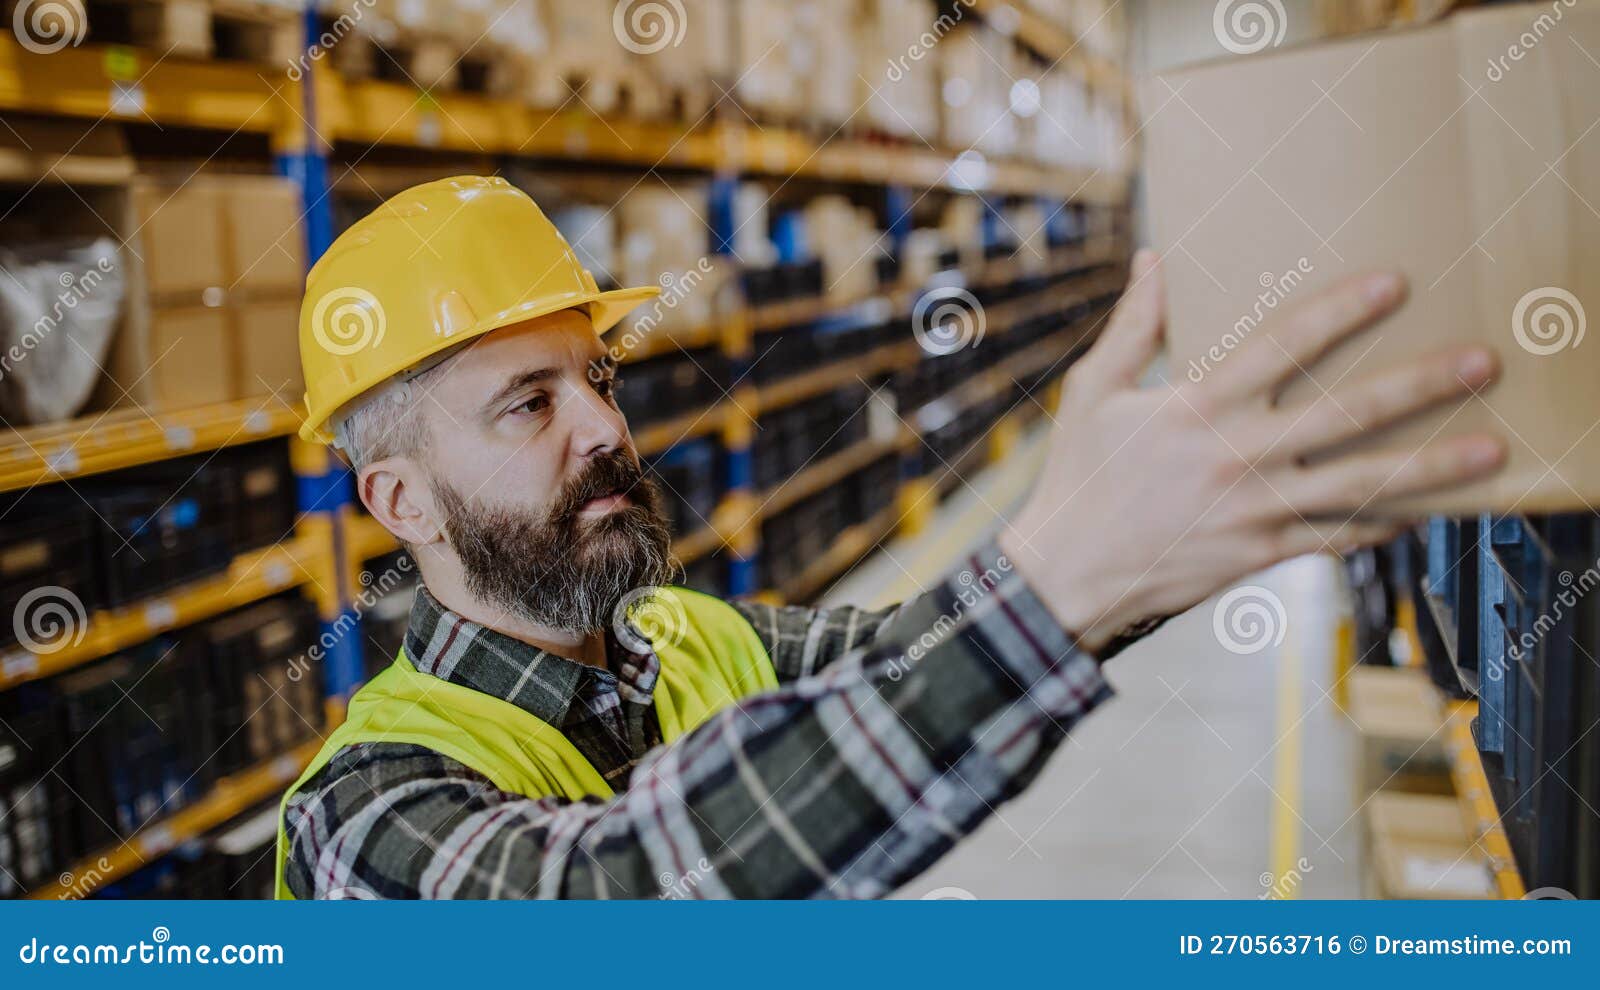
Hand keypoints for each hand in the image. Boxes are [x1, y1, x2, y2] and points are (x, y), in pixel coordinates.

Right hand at [999, 249, 1504, 654]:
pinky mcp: (1260, 553)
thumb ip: (1132, 326)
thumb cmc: (1077, 479)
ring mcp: (1256, 509)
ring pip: (1360, 485)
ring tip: (1490, 450)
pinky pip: (1335, 539)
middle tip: (1482, 361)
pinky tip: (1425, 512)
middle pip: (1347, 415)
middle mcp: (1238, 455)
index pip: (1284, 346)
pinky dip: (1382, 527)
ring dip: (1431, 467)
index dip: (1342, 311)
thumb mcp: (1092, 392)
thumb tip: (1152, 259)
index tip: (1395, 284)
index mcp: (1199, 406)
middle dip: (1420, 386)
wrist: (1066, 577)